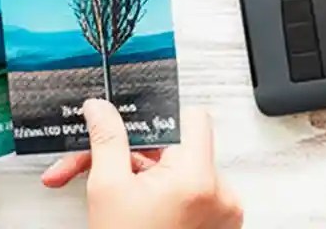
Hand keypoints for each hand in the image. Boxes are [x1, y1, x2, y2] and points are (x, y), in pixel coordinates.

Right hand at [41, 99, 242, 228]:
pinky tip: (145, 210)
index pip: (193, 117)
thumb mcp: (107, 189)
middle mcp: (220, 193)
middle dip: (143, 156)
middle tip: (116, 173)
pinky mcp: (222, 226)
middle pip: (182, 148)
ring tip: (129, 201)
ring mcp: (224, 212)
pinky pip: (197, 194)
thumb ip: (107, 139)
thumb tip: (101, 108)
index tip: (139, 131)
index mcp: (196, 177)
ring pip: (186, 172)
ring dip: (153, 178)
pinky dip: (170, 196)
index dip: (162, 119)